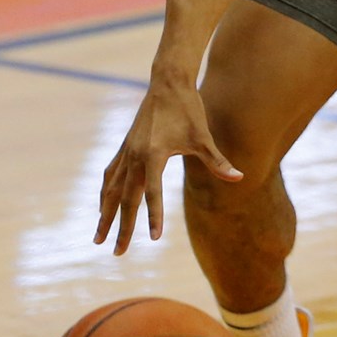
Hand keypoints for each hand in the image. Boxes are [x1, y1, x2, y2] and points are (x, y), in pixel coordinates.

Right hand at [95, 75, 240, 254]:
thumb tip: (239, 178)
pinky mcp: (124, 147)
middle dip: (121, 227)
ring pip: (111, 190)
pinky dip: (105, 194)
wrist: (169, 83)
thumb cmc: (189, 110)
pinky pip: (110, 176)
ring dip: (105, 215)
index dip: (154, 216)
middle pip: (125, 199)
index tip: (154, 238)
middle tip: (118, 253)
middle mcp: (135, 156)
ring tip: (98, 239)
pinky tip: (103, 206)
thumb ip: (217, 161)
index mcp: (154, 154)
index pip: (153, 193)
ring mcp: (126, 152)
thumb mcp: (204, 137)